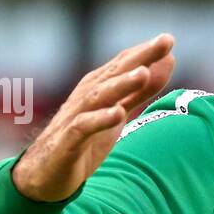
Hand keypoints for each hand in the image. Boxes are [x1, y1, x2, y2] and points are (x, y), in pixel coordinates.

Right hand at [12, 34, 175, 201]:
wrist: (43, 173)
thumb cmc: (83, 139)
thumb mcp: (117, 112)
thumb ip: (141, 90)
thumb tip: (169, 61)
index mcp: (99, 88)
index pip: (124, 65)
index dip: (146, 52)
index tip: (169, 39)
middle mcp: (87, 97)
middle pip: (115, 73)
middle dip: (139, 58)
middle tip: (163, 43)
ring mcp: (76, 117)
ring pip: (99, 96)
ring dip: (121, 84)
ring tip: (143, 73)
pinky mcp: (67, 141)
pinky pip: (83, 127)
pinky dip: (100, 119)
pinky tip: (118, 113)